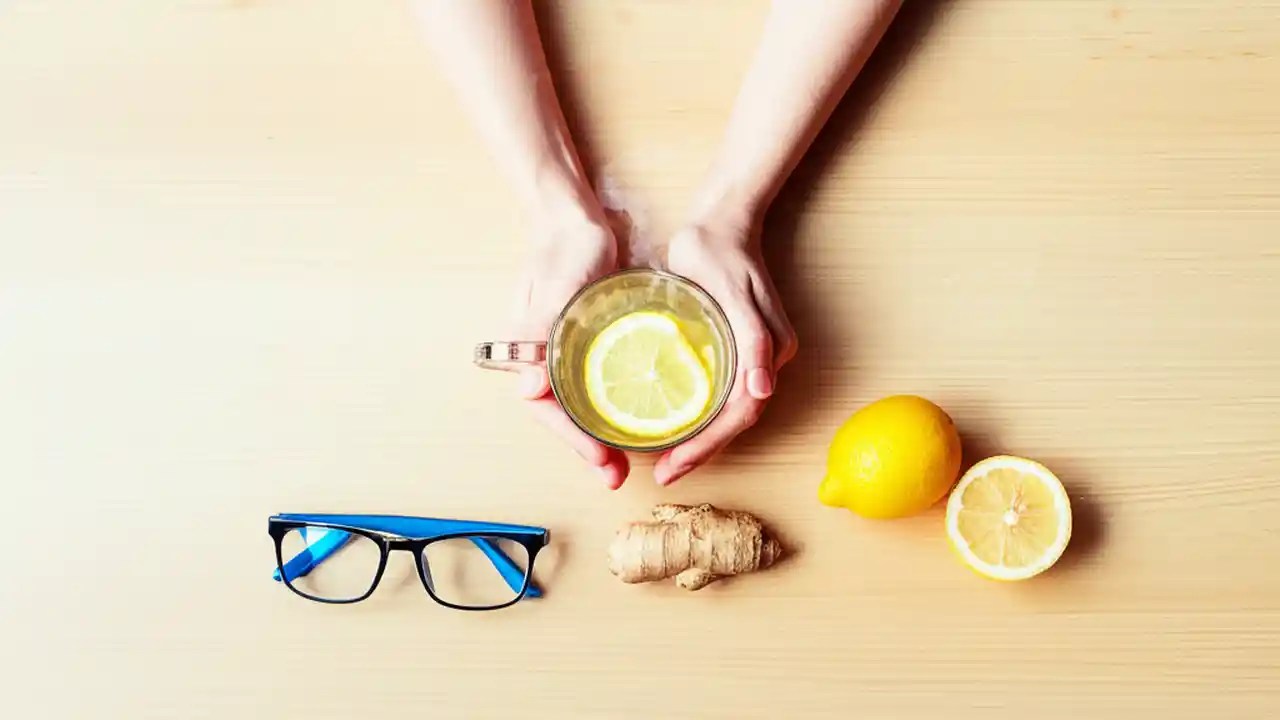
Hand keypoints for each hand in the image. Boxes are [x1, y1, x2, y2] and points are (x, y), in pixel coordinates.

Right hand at [512, 218, 630, 488]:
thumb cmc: (566, 246)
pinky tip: (633, 419)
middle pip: (561, 414)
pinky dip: (607, 406)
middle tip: (616, 476)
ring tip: (623, 463)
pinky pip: (591, 384)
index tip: (601, 460)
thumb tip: (527, 389)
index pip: (545, 408)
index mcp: (529, 349)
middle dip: (586, 449)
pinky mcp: (583, 343)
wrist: (574, 216)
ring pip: (575, 404)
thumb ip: (540, 333)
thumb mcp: (558, 286)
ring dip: (596, 434)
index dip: (571, 439)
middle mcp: (543, 356)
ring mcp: (562, 352)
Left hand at [656, 214, 797, 484]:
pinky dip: (704, 417)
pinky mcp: (743, 348)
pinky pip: (725, 394)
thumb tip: (762, 391)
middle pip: (737, 420)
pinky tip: (676, 427)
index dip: (708, 445)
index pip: (741, 413)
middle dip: (702, 451)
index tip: (673, 464)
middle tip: (663, 473)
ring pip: (731, 412)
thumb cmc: (714, 250)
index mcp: (769, 350)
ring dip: (703, 440)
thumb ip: (751, 340)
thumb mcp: (729, 291)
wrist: (721, 220)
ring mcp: (758, 356)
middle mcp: (769, 359)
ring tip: (668, 461)